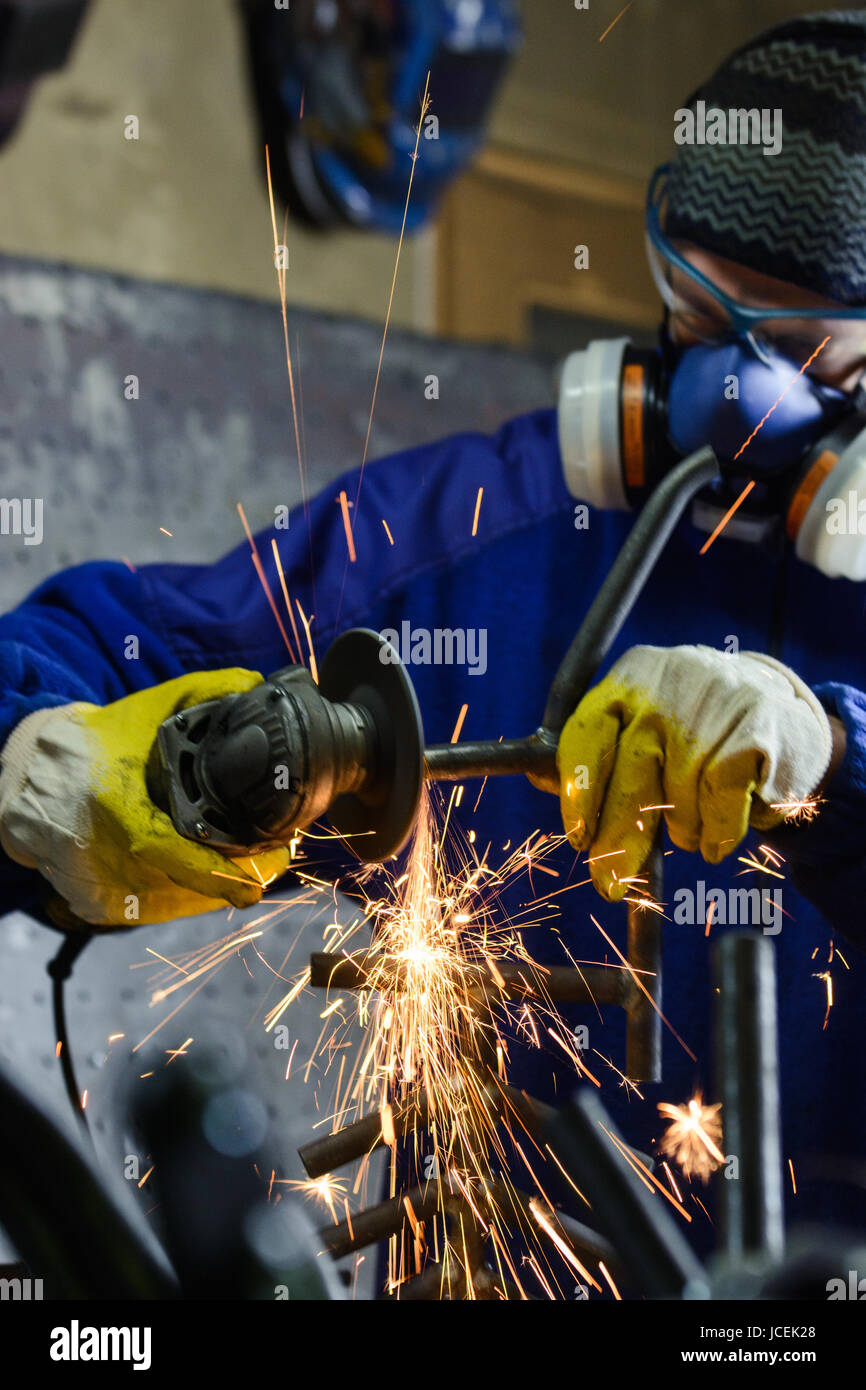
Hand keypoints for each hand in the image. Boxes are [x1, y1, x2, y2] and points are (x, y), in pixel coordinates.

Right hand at [0, 670, 289, 927]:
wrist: (28, 779)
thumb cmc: (92, 744)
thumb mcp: (146, 710)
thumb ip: (203, 692)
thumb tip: (255, 684)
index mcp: (119, 813)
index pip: (178, 859)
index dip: (222, 878)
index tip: (258, 884)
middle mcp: (106, 859)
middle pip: (188, 890)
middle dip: (234, 880)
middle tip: (268, 863)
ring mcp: (98, 889)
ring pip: (175, 907)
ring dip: (211, 893)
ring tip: (240, 868)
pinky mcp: (94, 907)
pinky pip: (153, 911)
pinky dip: (180, 898)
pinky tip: (198, 878)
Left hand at [557, 645, 832, 900]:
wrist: (782, 711)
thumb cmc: (694, 729)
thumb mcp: (644, 725)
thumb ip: (600, 752)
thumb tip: (544, 783)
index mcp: (629, 678)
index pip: (588, 733)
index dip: (579, 789)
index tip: (579, 835)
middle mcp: (667, 684)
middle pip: (631, 773)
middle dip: (618, 837)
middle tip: (609, 883)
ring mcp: (714, 703)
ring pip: (680, 798)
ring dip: (684, 832)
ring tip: (693, 829)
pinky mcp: (755, 732)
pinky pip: (722, 807)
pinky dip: (719, 834)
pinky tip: (719, 838)